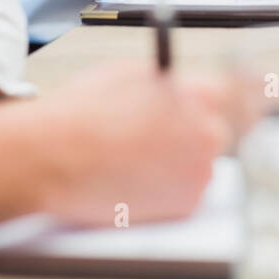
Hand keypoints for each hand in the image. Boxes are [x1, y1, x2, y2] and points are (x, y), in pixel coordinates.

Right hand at [34, 62, 229, 225]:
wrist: (52, 156)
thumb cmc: (80, 113)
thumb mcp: (128, 75)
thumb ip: (166, 82)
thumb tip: (180, 87)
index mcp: (191, 94)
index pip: (225, 92)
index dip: (208, 100)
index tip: (201, 108)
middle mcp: (202, 131)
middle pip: (214, 130)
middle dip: (192, 134)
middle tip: (158, 139)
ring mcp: (197, 170)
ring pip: (200, 164)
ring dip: (178, 163)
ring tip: (134, 161)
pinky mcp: (186, 204)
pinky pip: (186, 193)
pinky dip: (167, 191)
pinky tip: (134, 181)